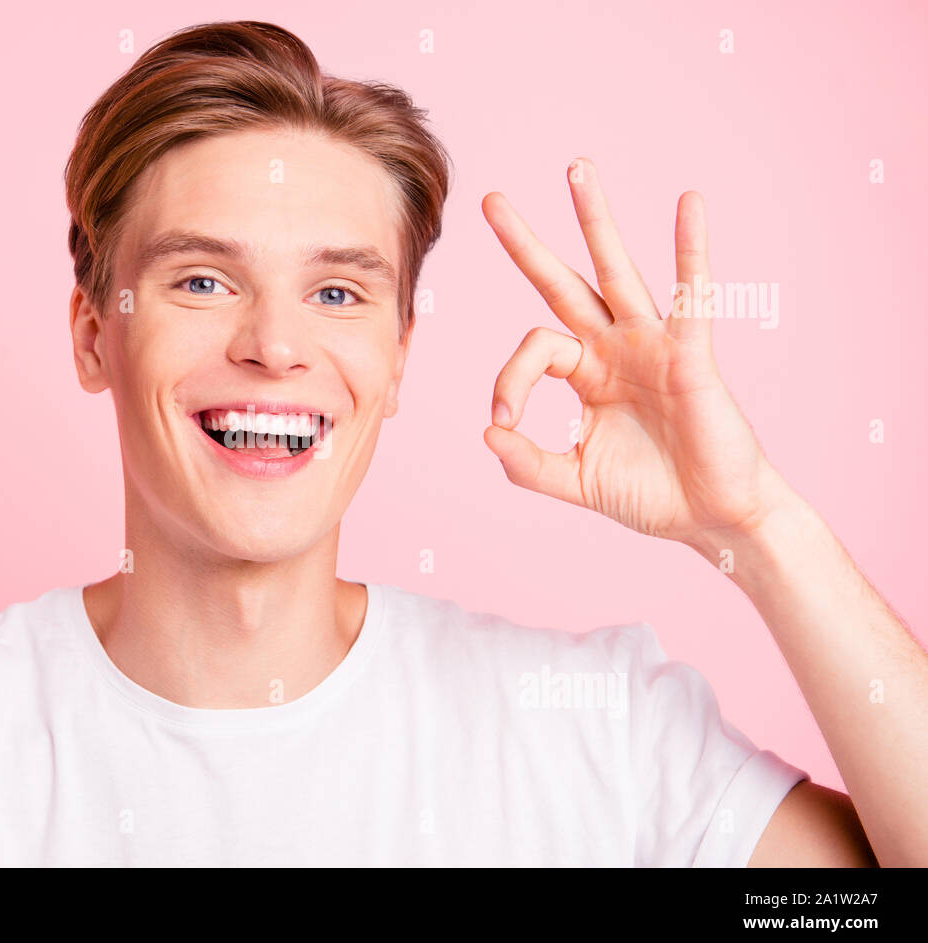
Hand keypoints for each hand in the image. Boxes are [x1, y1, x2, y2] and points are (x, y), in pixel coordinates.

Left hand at [481, 158, 787, 549]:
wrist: (711, 517)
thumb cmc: (651, 495)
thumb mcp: (575, 480)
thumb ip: (528, 464)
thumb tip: (487, 434)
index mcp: (587, 373)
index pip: (534, 350)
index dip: (509, 382)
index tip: (505, 422)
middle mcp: (614, 347)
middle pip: (562, 282)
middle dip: (526, 244)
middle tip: (492, 201)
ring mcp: (651, 344)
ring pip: (616, 271)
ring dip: (594, 220)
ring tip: (576, 169)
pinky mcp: (690, 354)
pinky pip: (692, 294)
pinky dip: (691, 251)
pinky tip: (689, 205)